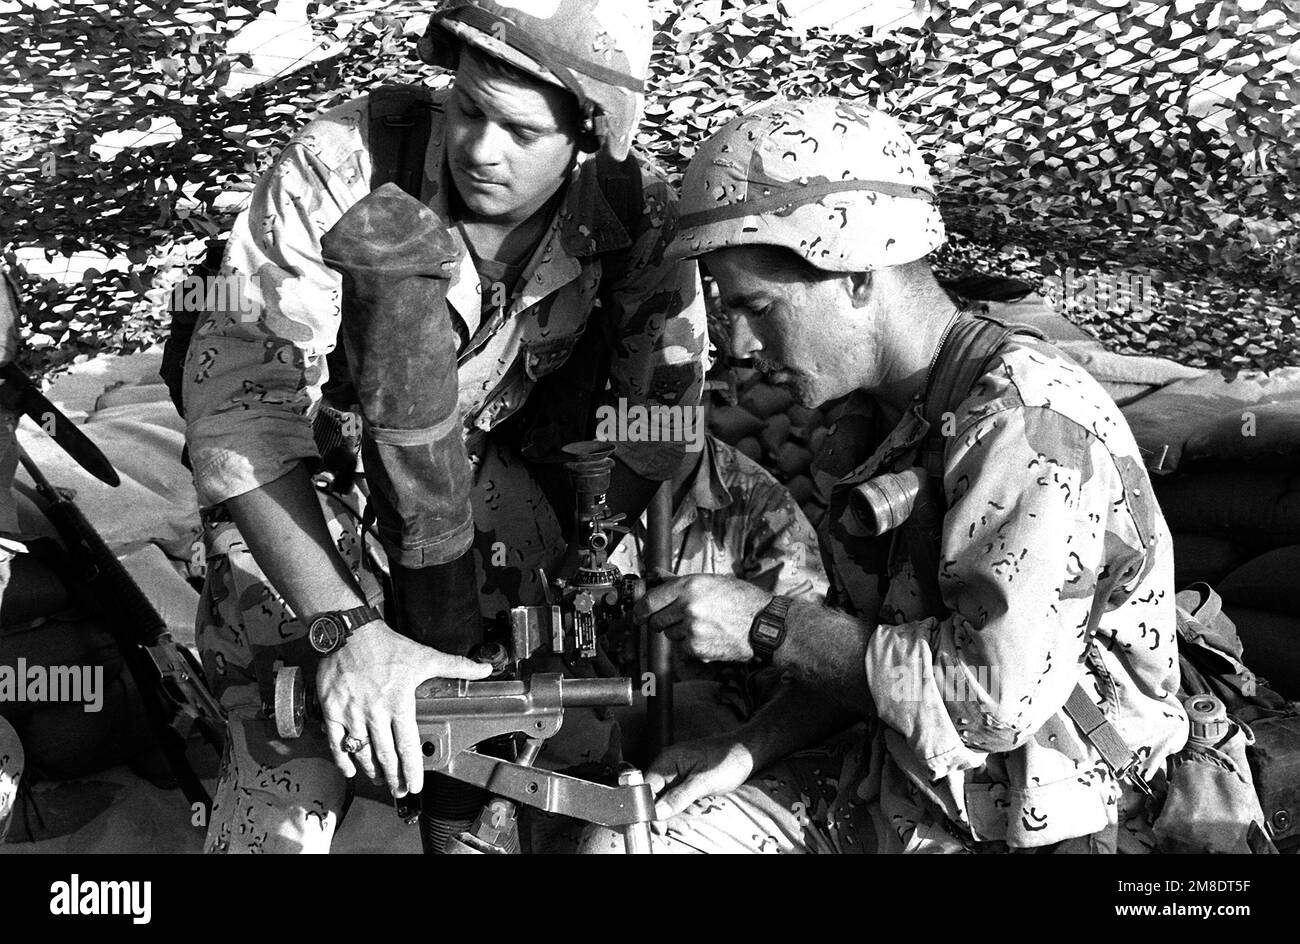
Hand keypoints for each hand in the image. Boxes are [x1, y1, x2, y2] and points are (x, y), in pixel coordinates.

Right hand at [316, 620, 490, 795]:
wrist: (349, 632)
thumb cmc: (387, 646)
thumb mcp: (425, 656)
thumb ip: (457, 666)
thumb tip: (484, 669)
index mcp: (399, 703)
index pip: (407, 745)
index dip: (412, 769)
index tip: (415, 785)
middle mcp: (375, 712)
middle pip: (385, 755)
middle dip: (393, 778)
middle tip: (399, 791)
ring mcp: (351, 713)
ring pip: (362, 752)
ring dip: (371, 771)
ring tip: (380, 780)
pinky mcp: (332, 710)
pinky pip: (336, 742)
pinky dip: (343, 760)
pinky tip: (350, 769)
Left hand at [635, 573, 771, 662]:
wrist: (762, 624)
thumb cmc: (741, 600)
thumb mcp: (710, 581)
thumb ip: (678, 581)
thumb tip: (655, 574)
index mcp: (689, 586)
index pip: (650, 600)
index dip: (639, 609)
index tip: (637, 614)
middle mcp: (688, 607)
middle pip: (655, 620)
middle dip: (661, 620)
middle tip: (676, 617)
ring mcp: (692, 629)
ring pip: (669, 634)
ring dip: (677, 631)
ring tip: (700, 624)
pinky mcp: (697, 648)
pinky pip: (682, 647)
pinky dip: (690, 643)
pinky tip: (707, 634)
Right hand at [646, 734, 756, 820]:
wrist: (748, 752)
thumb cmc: (728, 760)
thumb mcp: (703, 781)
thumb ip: (678, 796)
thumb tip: (658, 811)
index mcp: (667, 760)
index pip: (646, 787)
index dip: (648, 808)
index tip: (657, 824)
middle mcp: (668, 765)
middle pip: (654, 795)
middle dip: (663, 815)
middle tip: (675, 829)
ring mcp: (677, 772)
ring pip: (665, 799)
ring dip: (674, 814)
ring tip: (686, 826)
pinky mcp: (686, 779)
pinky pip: (676, 797)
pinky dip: (682, 809)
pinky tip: (692, 815)